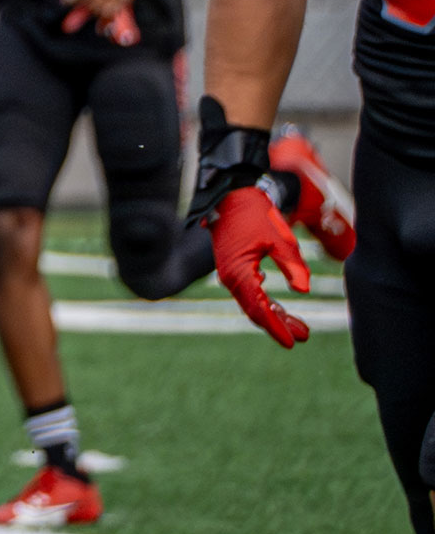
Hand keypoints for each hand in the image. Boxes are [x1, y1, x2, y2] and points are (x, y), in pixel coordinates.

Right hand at [209, 185, 312, 346]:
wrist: (232, 192)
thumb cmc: (255, 214)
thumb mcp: (280, 240)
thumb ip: (292, 266)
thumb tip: (303, 291)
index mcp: (238, 272)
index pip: (258, 308)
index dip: (276, 326)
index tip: (293, 341)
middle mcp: (230, 276)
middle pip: (255, 309)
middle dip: (279, 323)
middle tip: (303, 334)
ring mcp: (230, 271)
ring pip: (253, 301)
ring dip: (274, 312)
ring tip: (298, 324)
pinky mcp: (233, 264)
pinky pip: (249, 290)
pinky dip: (265, 300)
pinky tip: (278, 304)